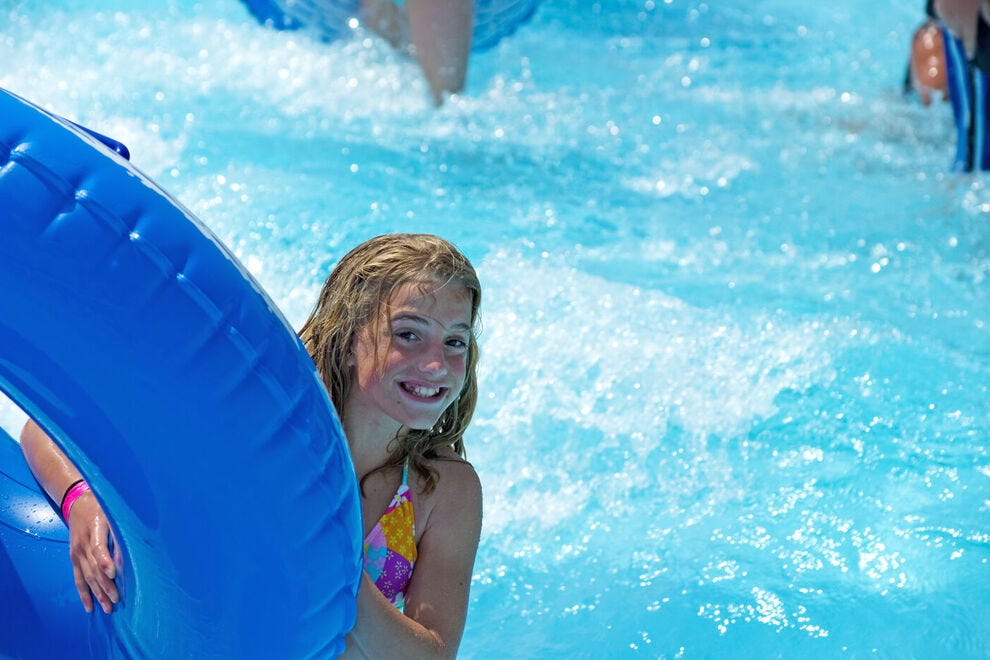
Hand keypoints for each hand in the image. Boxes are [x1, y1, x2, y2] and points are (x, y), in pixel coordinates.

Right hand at [66, 492, 119, 613]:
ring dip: (97, 593)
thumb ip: (119, 532)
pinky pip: (78, 578)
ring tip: (108, 608)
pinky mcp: (74, 559)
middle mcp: (83, 544)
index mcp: (95, 529)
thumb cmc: (102, 507)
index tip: (113, 574)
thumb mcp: (113, 514)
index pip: (98, 548)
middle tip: (117, 600)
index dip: (105, 562)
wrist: (79, 503)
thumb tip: (128, 554)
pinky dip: (84, 593)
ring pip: (87, 577)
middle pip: (93, 568)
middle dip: (105, 585)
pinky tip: (90, 606)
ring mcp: (76, 553)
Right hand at [934, 0, 984, 55]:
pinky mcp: (938, 8)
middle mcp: (955, 18)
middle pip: (957, 34)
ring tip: (960, 18)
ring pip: (949, 27)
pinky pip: (943, 17)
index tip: (970, 56)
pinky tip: (952, 9)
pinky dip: (948, 17)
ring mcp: (945, 13)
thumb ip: (988, 13)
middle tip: (965, 32)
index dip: (970, 47)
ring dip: (955, 26)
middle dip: (962, 34)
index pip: (969, 37)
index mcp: (968, 16)